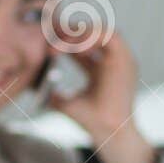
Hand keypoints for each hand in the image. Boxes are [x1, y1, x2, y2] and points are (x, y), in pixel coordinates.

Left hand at [44, 26, 155, 162]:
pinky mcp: (126, 60)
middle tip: (51, 40)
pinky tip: (75, 47)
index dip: (64, 41)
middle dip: (70, 33)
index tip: (48, 47)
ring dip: (79, 33)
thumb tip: (37, 88)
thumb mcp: (66, 102)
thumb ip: (53, 94)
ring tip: (62, 44)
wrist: (107, 132)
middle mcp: (111, 62)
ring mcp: (120, 59)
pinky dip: (91, 37)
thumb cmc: (91, 121)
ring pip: (99, 30)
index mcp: (99, 70)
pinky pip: (109, 36)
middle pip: (90, 33)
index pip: (81, 45)